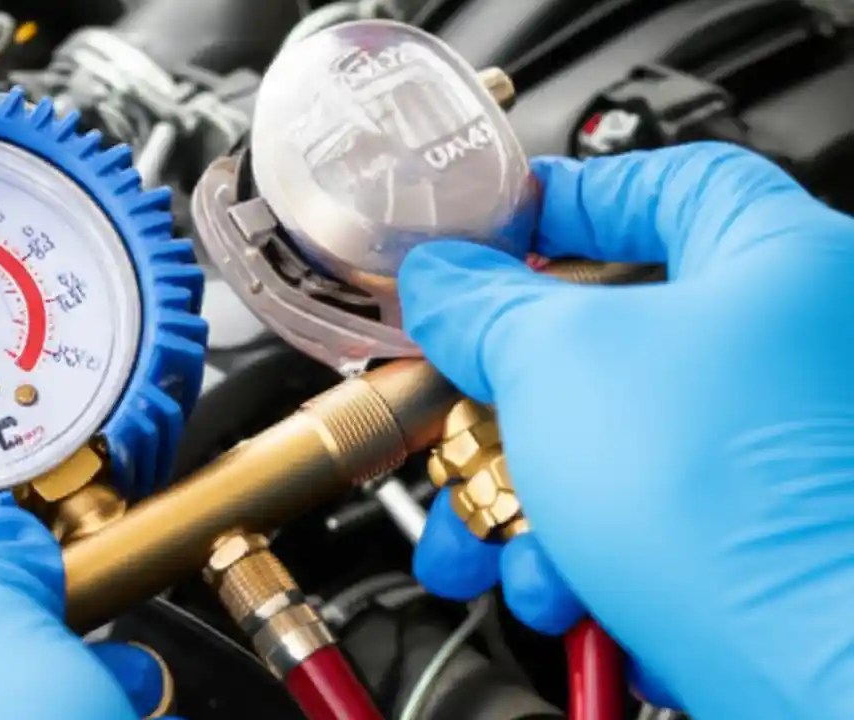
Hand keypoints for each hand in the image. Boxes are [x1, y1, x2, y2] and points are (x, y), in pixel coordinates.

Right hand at [399, 143, 853, 718]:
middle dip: (507, 406)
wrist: (822, 681)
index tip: (495, 238)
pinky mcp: (777, 542)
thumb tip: (443, 280)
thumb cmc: (734, 509)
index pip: (666, 183)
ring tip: (491, 551)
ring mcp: (794, 453)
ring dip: (529, 505)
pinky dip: (592, 556)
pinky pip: (657, 521)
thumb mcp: (558, 365)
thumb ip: (483, 304)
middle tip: (457, 421)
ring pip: (620, 448)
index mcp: (785, 263)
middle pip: (617, 341)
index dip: (566, 202)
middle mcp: (806, 349)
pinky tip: (567, 595)